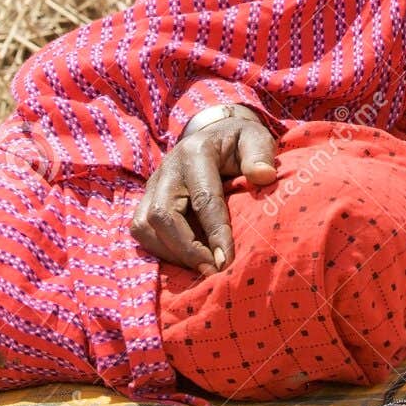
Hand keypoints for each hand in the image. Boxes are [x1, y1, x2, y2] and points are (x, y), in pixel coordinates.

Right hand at [130, 115, 276, 274]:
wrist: (215, 134)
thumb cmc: (239, 142)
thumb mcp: (255, 138)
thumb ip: (260, 154)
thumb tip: (264, 176)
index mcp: (196, 152)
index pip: (203, 199)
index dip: (214, 233)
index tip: (227, 261)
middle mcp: (168, 168)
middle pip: (162, 216)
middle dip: (186, 250)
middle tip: (212, 271)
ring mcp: (153, 183)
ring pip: (144, 226)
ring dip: (169, 253)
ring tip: (199, 267)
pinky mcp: (147, 198)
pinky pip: (141, 229)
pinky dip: (160, 249)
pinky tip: (185, 259)